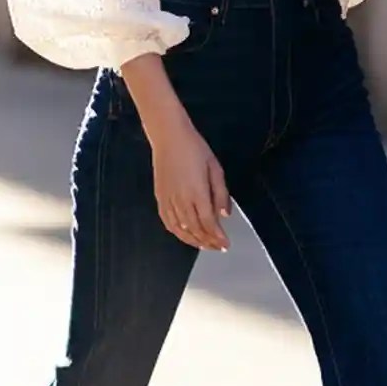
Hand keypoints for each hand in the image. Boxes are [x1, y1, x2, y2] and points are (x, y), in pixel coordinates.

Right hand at [150, 120, 231, 250]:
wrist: (169, 137)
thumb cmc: (195, 149)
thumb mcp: (215, 168)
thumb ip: (221, 193)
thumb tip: (225, 214)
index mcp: (197, 193)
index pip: (209, 223)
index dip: (217, 237)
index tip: (226, 244)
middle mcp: (181, 201)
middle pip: (196, 229)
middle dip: (208, 241)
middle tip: (218, 248)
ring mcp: (168, 201)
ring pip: (181, 229)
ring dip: (194, 240)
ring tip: (204, 246)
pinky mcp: (160, 198)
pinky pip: (168, 222)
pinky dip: (177, 233)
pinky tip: (185, 236)